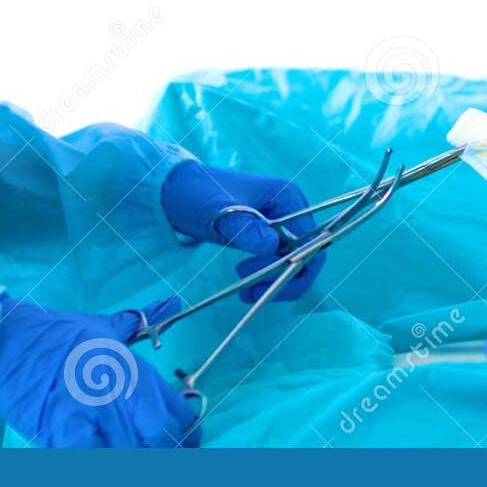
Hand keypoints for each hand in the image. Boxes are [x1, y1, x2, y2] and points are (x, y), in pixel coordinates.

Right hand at [0, 295, 199, 446]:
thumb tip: (173, 302)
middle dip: (165, 454)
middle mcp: (122, 394)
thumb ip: (141, 321)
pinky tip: (98, 463)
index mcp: (136, 370)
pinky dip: (101, 469)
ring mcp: (95, 415)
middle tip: (155, 457)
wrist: (5, 341)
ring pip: (132, 456)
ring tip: (127, 461)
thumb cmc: (55, 333)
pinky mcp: (64, 434)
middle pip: (162, 441)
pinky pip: (94, 462)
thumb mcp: (104, 325)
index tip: (182, 442)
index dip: (186, 434)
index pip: (179, 416)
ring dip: (134, 463)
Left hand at [161, 162, 324, 302]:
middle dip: (287, 278)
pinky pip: (279, 263)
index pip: (311, 238)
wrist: (174, 193)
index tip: (263, 275)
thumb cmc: (197, 194)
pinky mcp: (266, 236)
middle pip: (308, 253)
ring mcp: (280, 224)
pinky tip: (247, 288)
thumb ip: (244, 228)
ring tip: (246, 294)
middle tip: (253, 291)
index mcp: (288, 197)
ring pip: (295, 262)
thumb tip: (271, 247)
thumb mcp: (217, 210)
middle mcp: (291, 210)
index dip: (295, 263)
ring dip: (277, 283)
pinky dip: (268, 279)